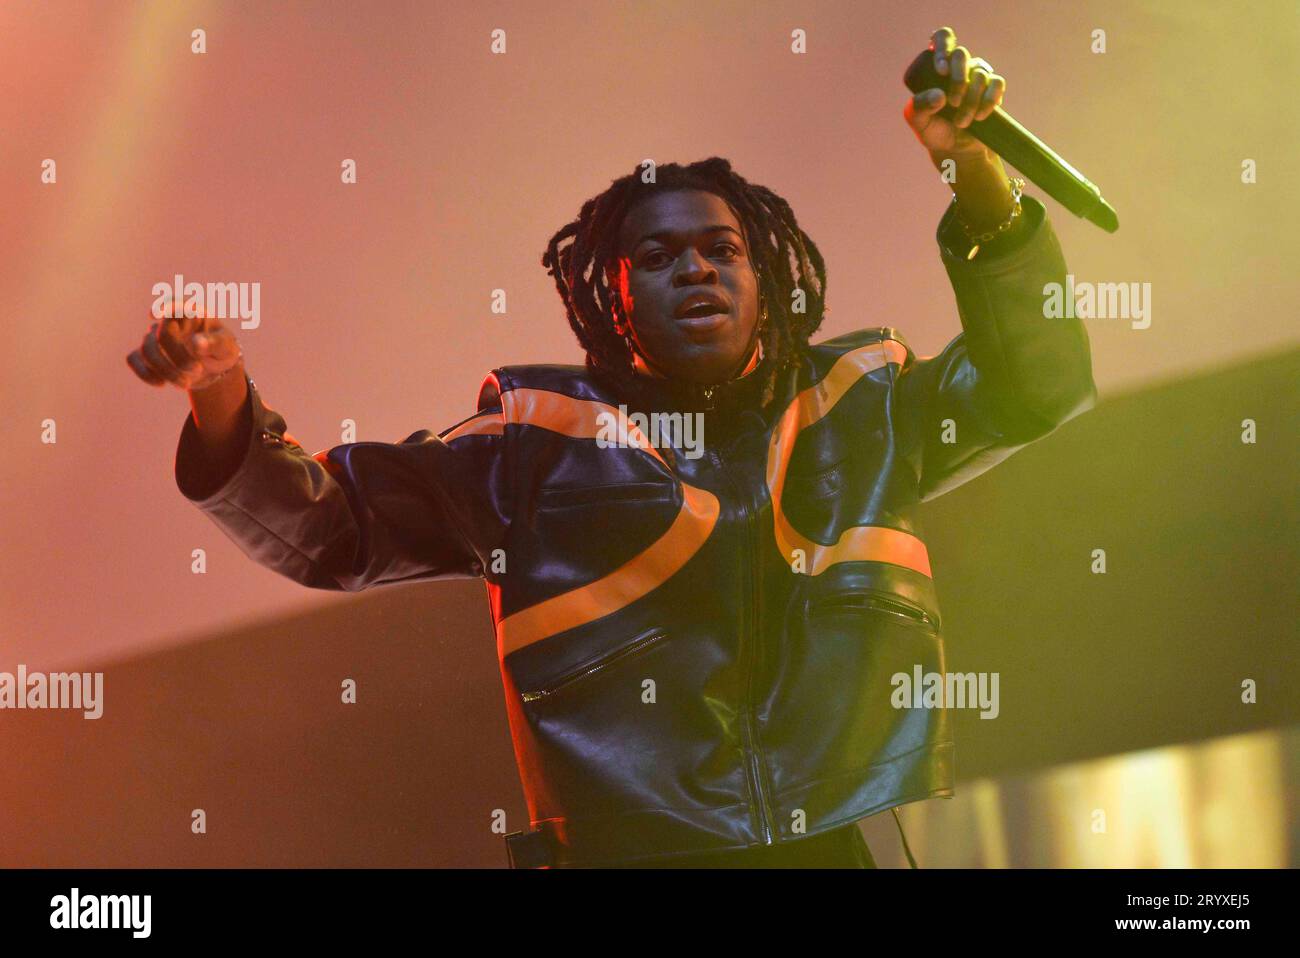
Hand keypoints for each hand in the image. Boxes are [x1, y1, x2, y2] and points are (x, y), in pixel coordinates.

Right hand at [126, 301, 242, 391]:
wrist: (214, 367)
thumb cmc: (221, 350)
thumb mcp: (227, 347)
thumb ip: (215, 343)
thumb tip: (195, 343)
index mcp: (191, 312)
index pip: (176, 303)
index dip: (164, 306)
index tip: (155, 314)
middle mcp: (170, 321)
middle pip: (161, 335)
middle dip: (178, 357)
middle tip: (197, 370)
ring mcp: (156, 336)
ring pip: (147, 350)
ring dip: (166, 370)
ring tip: (187, 384)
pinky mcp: (147, 353)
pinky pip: (134, 359)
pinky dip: (144, 373)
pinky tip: (161, 383)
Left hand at [903, 26, 1005, 162]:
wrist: (956, 150)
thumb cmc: (934, 131)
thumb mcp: (918, 121)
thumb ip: (919, 106)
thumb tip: (939, 95)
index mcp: (938, 65)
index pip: (943, 37)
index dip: (943, 48)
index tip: (941, 72)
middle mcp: (959, 65)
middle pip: (961, 54)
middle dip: (957, 80)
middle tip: (952, 104)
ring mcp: (978, 74)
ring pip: (979, 74)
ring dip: (970, 101)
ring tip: (961, 122)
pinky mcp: (994, 87)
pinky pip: (996, 83)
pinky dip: (989, 100)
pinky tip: (980, 116)